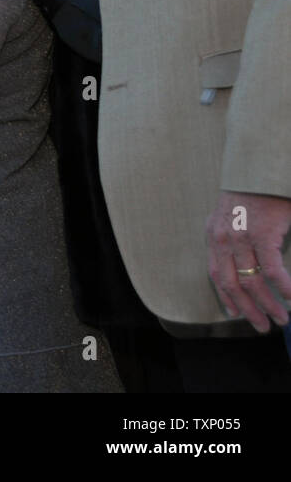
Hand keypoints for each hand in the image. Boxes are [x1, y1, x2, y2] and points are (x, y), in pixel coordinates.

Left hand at [205, 191, 290, 331]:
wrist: (259, 171)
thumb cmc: (251, 195)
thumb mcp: (231, 217)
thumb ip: (232, 241)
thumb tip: (242, 264)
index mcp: (214, 235)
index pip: (215, 274)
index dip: (226, 297)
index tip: (235, 314)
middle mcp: (222, 239)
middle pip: (232, 284)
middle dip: (248, 309)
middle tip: (262, 326)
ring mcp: (241, 237)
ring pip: (252, 281)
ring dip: (267, 304)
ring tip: (281, 319)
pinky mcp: (262, 234)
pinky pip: (272, 270)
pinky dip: (283, 288)